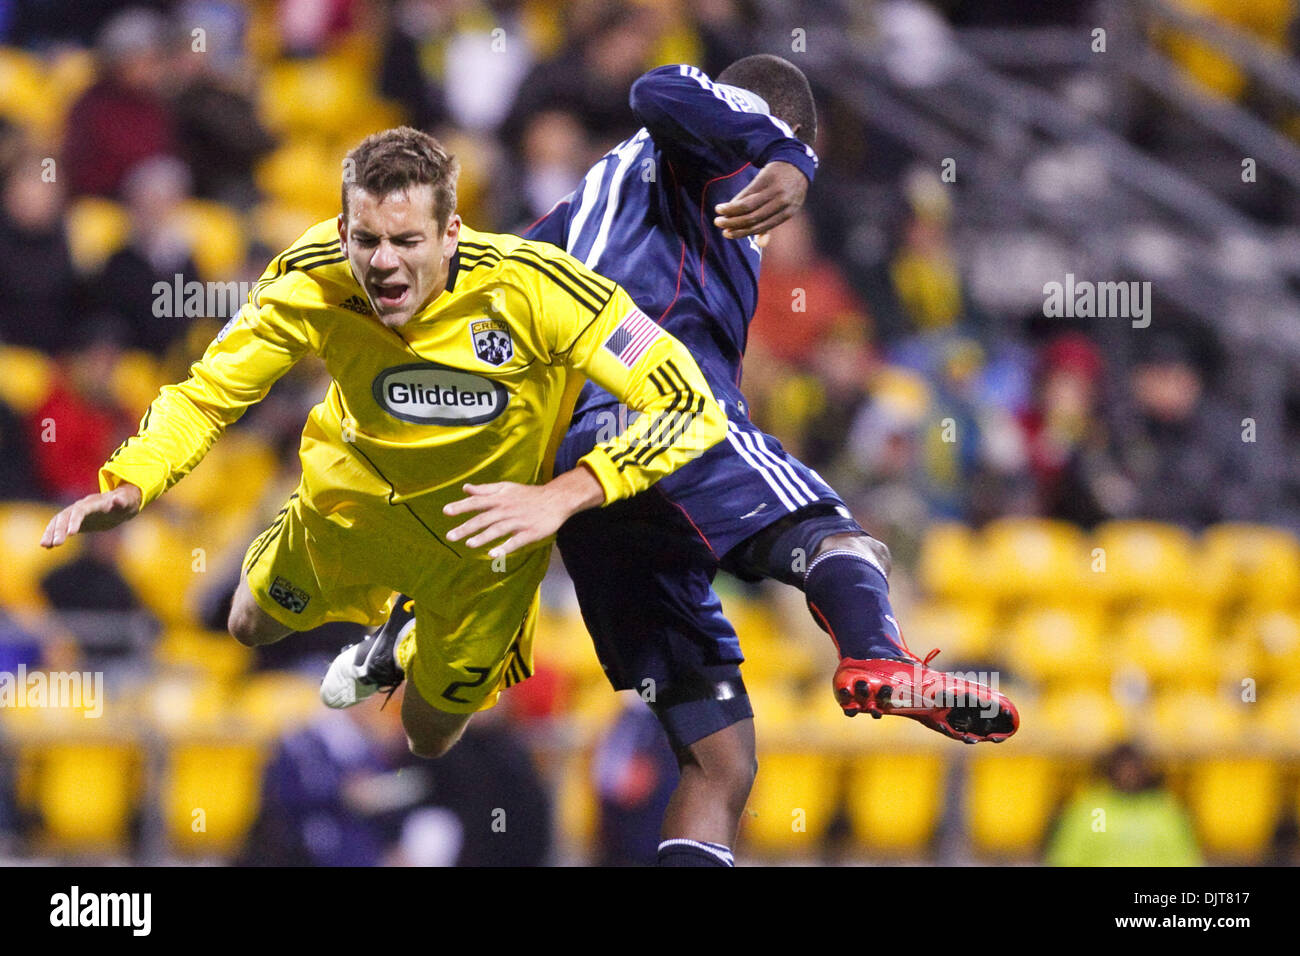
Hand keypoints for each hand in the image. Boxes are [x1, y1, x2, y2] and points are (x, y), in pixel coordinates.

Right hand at [40, 483, 142, 547]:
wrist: (120, 502)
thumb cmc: (125, 503)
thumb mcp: (127, 502)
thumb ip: (122, 502)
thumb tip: (117, 499)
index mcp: (93, 503)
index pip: (80, 510)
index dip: (74, 521)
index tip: (71, 534)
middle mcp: (80, 506)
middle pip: (65, 516)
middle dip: (59, 529)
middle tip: (56, 544)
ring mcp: (75, 512)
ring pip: (58, 520)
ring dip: (50, 532)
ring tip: (45, 545)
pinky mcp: (73, 520)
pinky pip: (59, 526)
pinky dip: (52, 534)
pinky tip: (47, 546)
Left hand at [443, 466, 604, 558]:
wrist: (556, 499)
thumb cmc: (528, 494)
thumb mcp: (506, 487)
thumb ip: (485, 489)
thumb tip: (465, 488)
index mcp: (500, 498)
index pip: (477, 502)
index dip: (461, 506)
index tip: (446, 511)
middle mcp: (507, 509)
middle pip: (484, 518)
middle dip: (466, 527)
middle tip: (450, 536)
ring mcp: (518, 521)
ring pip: (498, 530)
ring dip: (483, 537)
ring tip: (469, 544)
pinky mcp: (530, 532)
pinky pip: (515, 541)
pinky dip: (505, 548)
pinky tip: (494, 555)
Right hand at [713, 160, 807, 238]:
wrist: (795, 161)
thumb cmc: (788, 188)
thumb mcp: (785, 207)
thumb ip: (771, 224)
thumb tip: (761, 244)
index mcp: (787, 212)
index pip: (761, 226)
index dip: (742, 232)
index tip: (727, 234)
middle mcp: (782, 203)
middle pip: (754, 217)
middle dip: (733, 223)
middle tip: (719, 224)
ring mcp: (774, 190)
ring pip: (749, 206)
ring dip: (730, 212)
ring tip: (718, 213)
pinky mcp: (766, 178)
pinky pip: (747, 193)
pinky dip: (734, 200)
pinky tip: (725, 204)